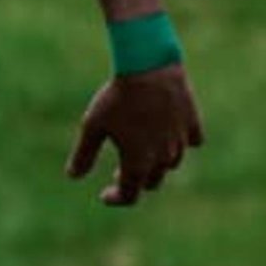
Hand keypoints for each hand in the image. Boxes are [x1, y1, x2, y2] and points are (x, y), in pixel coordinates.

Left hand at [67, 65, 202, 207]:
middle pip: (151, 182)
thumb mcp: (92, 126)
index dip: (115, 198)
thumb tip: (72, 176)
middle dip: (135, 181)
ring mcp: (181, 141)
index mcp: (138, 163)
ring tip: (142, 150)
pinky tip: (170, 135)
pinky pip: (191, 142)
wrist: (149, 67)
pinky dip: (180, 142)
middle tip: (119, 171)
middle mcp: (163, 158)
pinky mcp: (193, 123)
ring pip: (171, 163)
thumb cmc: (117, 98)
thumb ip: (83, 155)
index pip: (129, 195)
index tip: (105, 195)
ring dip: (156, 163)